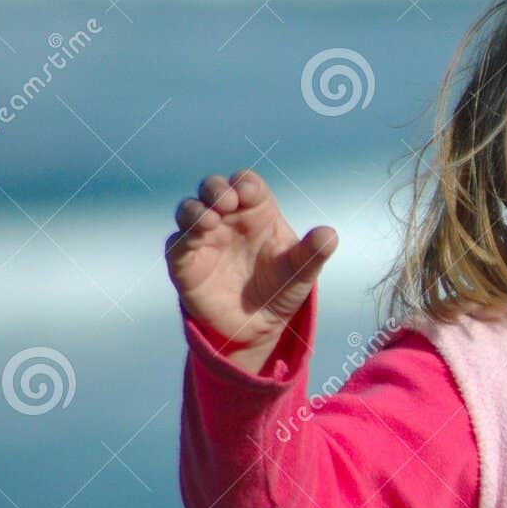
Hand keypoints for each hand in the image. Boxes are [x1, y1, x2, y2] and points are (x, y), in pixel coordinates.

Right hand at [166, 170, 337, 358]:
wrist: (259, 324)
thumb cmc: (282, 287)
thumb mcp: (302, 272)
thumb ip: (313, 252)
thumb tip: (330, 235)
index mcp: (257, 212)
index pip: (247, 184)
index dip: (246, 183)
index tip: (249, 193)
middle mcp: (228, 219)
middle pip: (214, 188)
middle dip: (216, 188)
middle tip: (227, 201)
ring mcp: (204, 239)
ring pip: (189, 211)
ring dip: (195, 210)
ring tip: (210, 220)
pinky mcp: (186, 263)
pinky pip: (176, 245)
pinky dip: (182, 240)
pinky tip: (193, 242)